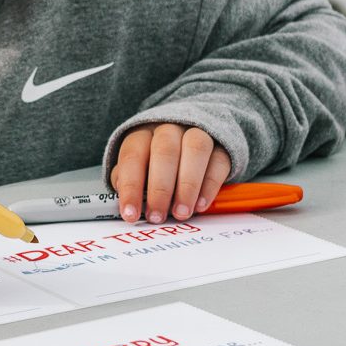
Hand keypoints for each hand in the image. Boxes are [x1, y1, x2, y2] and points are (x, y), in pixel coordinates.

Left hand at [110, 124, 231, 223]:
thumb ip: (128, 178)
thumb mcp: (137, 164)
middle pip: (165, 151)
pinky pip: (218, 161)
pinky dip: (209, 185)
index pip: (132, 156)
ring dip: (188, 185)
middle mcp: (170, 129)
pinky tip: (200, 205)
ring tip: (181, 213)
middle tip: (157, 216)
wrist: (190, 132)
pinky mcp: (221, 146)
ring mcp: (197, 133)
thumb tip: (125, 197)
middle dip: (160, 188)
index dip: (131, 187)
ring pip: (195, 150)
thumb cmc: (156, 157)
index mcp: (143, 133)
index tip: (130, 213)